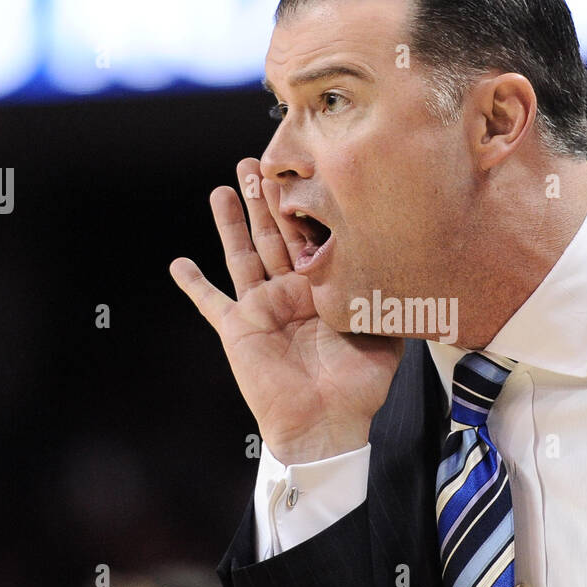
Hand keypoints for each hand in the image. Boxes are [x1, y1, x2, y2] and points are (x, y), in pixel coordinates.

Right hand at [170, 158, 404, 463]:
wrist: (327, 424)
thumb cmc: (357, 387)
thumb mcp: (384, 335)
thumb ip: (387, 298)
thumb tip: (407, 265)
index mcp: (324, 290)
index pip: (312, 238)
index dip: (305, 206)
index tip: (304, 171)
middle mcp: (291, 293)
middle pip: (274, 236)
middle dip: (265, 199)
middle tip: (256, 162)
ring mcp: (262, 308)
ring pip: (242, 255)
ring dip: (231, 224)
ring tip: (222, 189)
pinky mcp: (238, 329)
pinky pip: (211, 304)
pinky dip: (195, 286)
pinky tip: (179, 264)